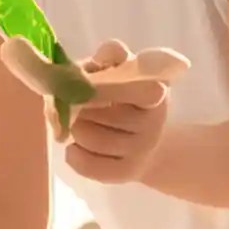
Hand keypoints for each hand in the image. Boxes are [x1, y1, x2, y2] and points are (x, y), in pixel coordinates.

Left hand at [63, 39, 168, 183]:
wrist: (151, 145)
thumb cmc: (129, 100)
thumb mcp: (127, 72)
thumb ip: (114, 56)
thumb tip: (103, 55)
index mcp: (156, 91)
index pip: (129, 84)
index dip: (101, 82)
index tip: (88, 78)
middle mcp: (153, 123)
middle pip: (97, 109)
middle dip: (78, 103)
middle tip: (72, 101)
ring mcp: (141, 150)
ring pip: (88, 135)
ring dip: (72, 127)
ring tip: (75, 121)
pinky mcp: (127, 173)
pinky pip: (88, 165)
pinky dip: (73, 154)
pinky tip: (74, 146)